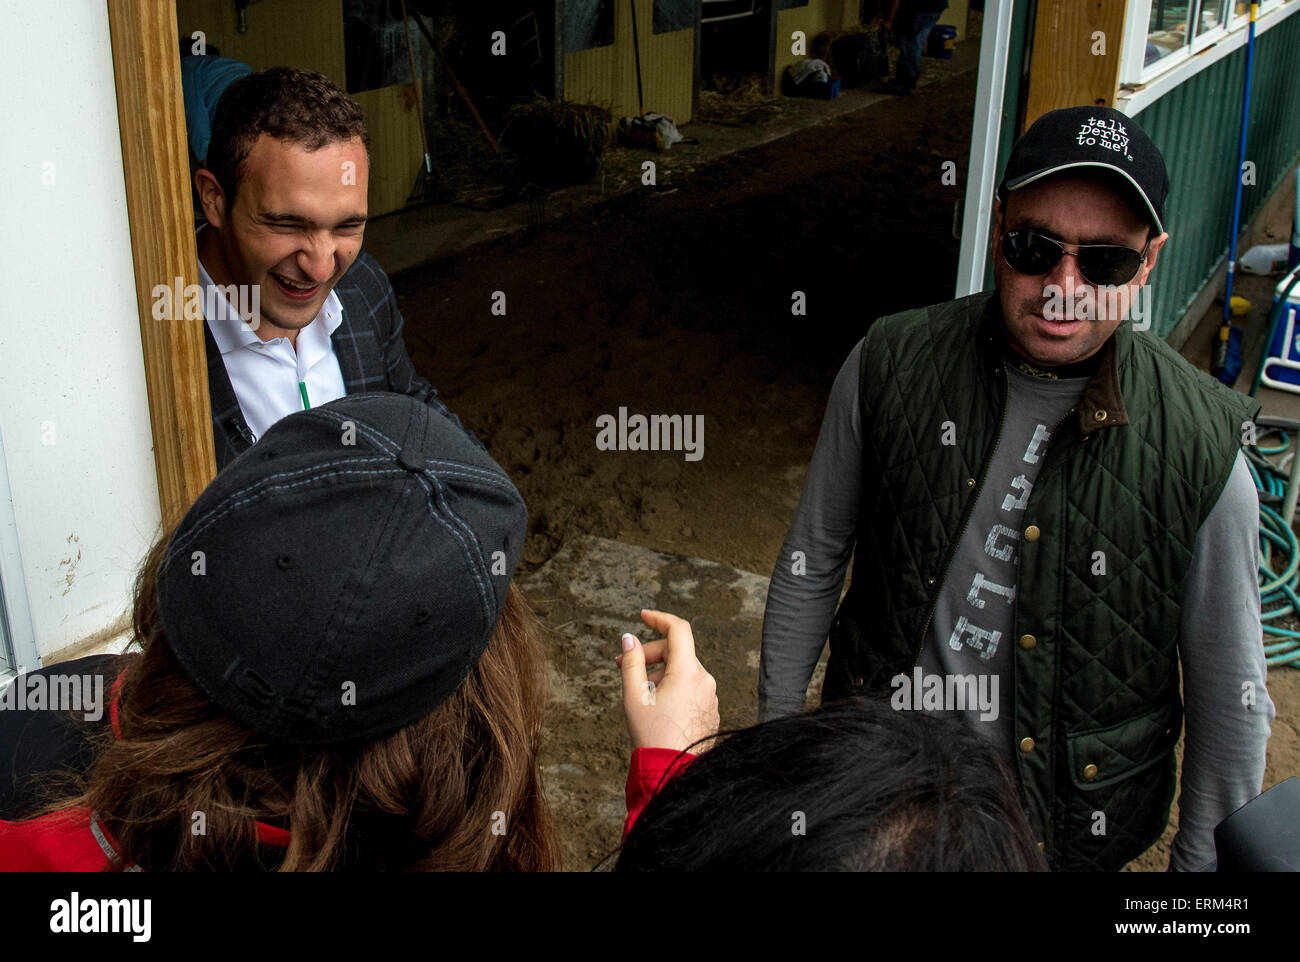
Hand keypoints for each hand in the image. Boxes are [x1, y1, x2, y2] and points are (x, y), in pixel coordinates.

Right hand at [616, 609, 719, 752]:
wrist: (674, 772)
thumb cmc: (653, 736)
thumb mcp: (633, 696)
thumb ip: (631, 662)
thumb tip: (630, 639)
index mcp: (688, 672)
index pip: (678, 629)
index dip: (659, 618)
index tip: (643, 616)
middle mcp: (705, 679)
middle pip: (677, 652)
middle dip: (650, 654)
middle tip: (623, 666)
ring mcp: (710, 695)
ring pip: (683, 670)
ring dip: (659, 672)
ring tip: (639, 693)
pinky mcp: (710, 709)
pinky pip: (691, 686)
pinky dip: (672, 686)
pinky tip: (656, 705)